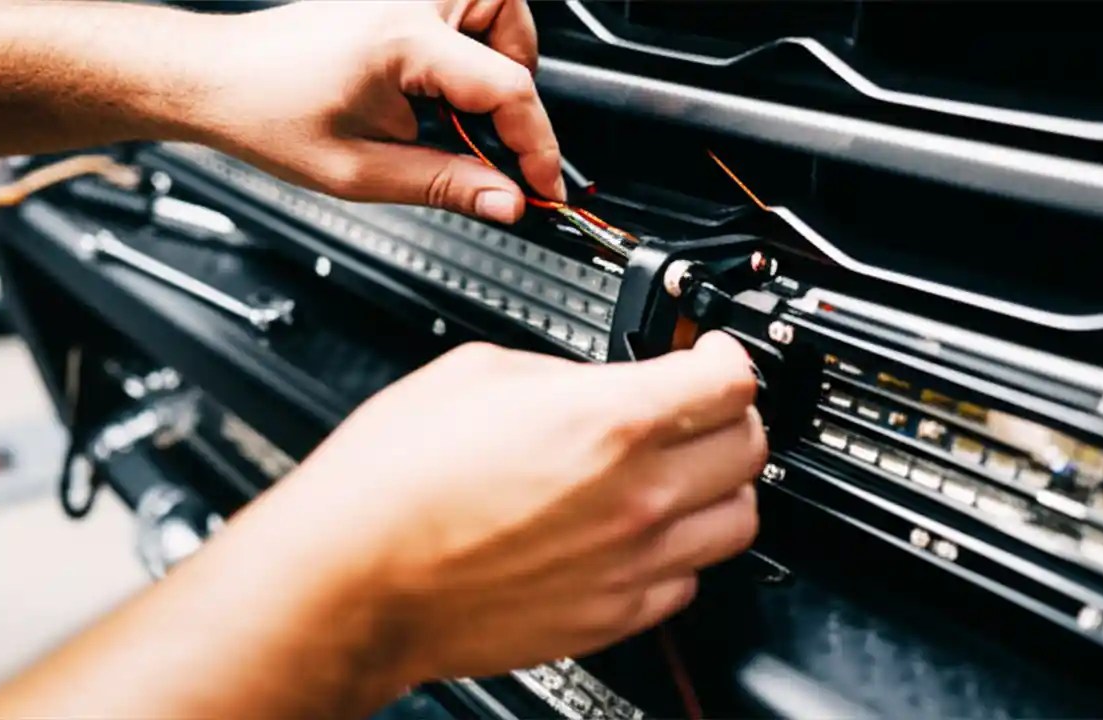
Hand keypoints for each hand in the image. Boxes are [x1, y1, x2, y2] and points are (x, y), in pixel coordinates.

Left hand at [181, 0, 562, 224]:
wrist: (218, 79)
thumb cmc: (268, 113)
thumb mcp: (363, 172)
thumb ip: (446, 185)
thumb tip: (506, 201)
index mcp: (403, 39)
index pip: (508, 87)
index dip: (537, 145)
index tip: (542, 185)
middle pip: (516, 27)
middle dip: (518, 87)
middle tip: (494, 135)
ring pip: (497, 7)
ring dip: (499, 59)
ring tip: (462, 109)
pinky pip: (462, 7)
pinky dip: (470, 44)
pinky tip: (438, 88)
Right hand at [271, 331, 765, 684]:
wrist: (353, 578)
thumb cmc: (392, 482)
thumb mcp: (477, 373)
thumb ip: (563, 373)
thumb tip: (596, 382)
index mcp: (609, 420)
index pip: (730, 381)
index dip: (730, 357)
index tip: (715, 357)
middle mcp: (636, 495)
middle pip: (749, 448)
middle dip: (732, 416)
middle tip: (701, 407)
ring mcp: (631, 564)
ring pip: (736, 520)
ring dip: (719, 487)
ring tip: (681, 471)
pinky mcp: (612, 617)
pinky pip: (688, 581)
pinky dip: (680, 551)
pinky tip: (641, 531)